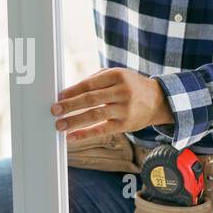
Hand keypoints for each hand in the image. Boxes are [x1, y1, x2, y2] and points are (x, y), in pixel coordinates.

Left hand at [50, 68, 173, 142]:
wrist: (157, 100)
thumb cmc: (131, 86)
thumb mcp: (117, 76)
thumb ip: (95, 80)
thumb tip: (69, 91)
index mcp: (117, 76)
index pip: (89, 84)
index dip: (72, 91)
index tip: (59, 96)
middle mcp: (121, 92)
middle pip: (91, 99)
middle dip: (70, 105)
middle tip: (54, 110)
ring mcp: (124, 109)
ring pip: (95, 115)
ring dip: (75, 121)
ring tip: (59, 125)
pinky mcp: (125, 125)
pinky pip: (102, 130)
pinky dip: (85, 134)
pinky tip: (72, 137)